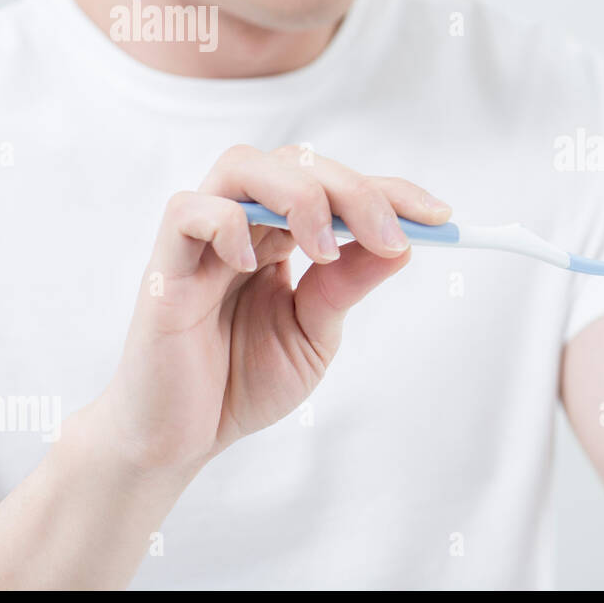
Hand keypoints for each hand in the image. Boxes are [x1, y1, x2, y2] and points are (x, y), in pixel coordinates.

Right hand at [93, 144, 452, 475]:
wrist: (181, 439)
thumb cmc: (241, 382)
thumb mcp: (315, 334)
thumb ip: (348, 287)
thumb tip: (403, 244)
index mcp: (282, 237)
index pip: (338, 188)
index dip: (391, 191)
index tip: (441, 216)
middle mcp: (243, 226)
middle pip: (297, 163)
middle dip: (356, 190)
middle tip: (391, 236)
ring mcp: (200, 241)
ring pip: (243, 166)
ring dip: (298, 196)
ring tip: (324, 249)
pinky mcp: (162, 268)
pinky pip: (188, 211)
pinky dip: (227, 223)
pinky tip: (252, 262)